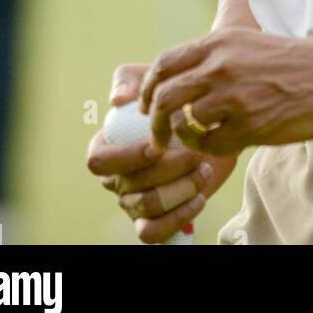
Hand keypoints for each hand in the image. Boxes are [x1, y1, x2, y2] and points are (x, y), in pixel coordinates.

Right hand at [87, 62, 238, 243]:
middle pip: (127, 186)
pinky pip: (153, 233)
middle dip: (165, 171)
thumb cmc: (176, 98)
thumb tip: (117, 100)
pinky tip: (199, 197)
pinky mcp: (155, 219)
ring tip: (203, 169)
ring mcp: (133, 202)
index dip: (125, 157)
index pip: (98, 161)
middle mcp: (117, 177)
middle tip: (194, 154)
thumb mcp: (156, 78)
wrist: (213, 123)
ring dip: (179, 189)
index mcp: (108, 146)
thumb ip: (130, 80)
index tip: (157, 146)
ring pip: (146, 207)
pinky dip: (177, 218)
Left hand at [138, 27, 312, 154]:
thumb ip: (217, 58)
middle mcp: (221, 65)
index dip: (148, 87)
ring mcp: (234, 96)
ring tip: (195, 140)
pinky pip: (211, 144)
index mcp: (220, 42)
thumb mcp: (251, 45)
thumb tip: (184, 82)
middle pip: (163, 95)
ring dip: (184, 136)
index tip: (147, 105)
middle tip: (158, 135)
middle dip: (154, 120)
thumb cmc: (298, 61)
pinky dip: (209, 149)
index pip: (165, 63)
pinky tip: (221, 143)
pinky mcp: (250, 124)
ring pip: (184, 122)